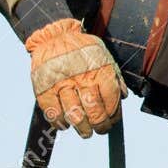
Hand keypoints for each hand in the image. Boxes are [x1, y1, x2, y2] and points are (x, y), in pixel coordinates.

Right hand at [25, 18, 126, 137]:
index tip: (112, 121)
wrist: (54, 35)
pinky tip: (65, 125)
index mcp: (99, 69)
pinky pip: (52, 112)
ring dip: (82, 128)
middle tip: (100, 130)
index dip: (113, 114)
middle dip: (100, 125)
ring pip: (74, 114)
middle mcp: (81, 77)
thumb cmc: (82, 49)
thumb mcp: (103, 56)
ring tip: (86, 132)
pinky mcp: (44, 87)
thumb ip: (114, 76)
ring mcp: (61, 83)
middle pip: (94, 111)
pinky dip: (59, 122)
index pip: (111, 99)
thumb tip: (123, 97)